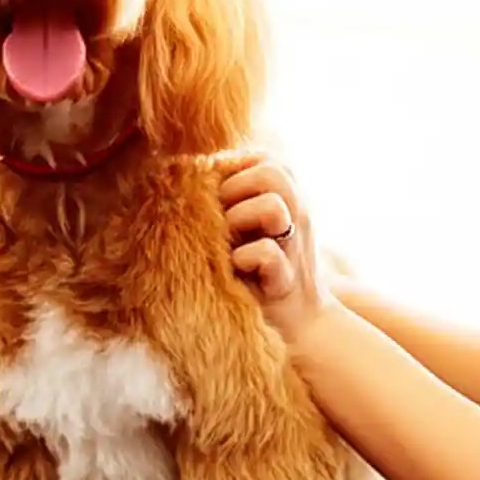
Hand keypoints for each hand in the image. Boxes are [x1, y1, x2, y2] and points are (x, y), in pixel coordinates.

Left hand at [220, 156, 335, 343]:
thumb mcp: (244, 224)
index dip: (231, 171)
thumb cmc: (256, 267)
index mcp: (288, 195)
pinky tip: (236, 269)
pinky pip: (265, 253)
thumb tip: (182, 169)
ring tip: (229, 243)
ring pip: (272, 206)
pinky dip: (243, 259)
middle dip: (234, 190)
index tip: (219, 198)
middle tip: (222, 220)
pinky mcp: (286, 279)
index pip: (261, 157)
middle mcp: (298, 213)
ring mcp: (295, 245)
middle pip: (270, 171)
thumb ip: (229, 194)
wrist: (294, 322)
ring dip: (238, 221)